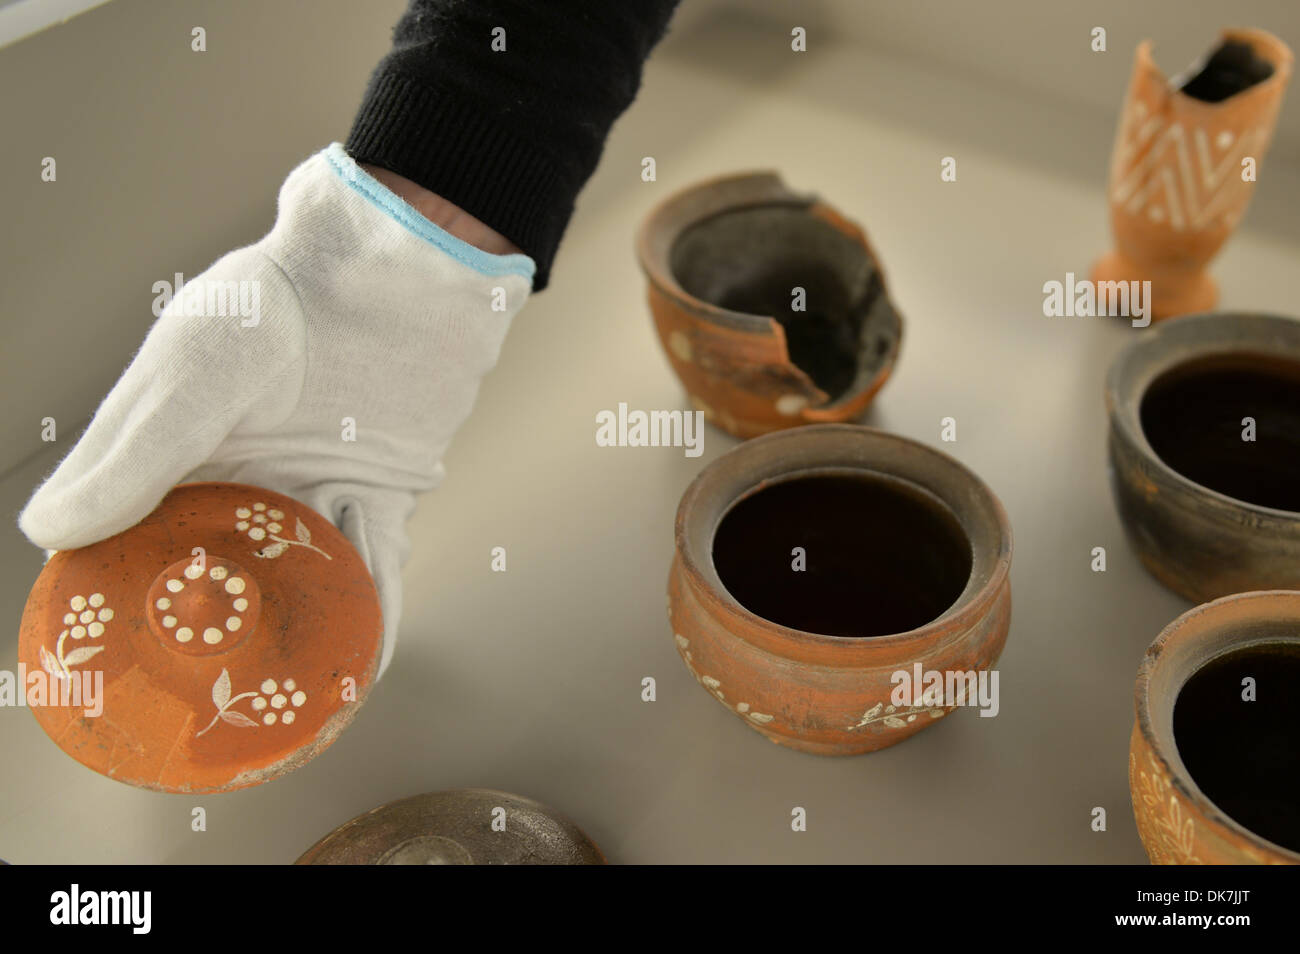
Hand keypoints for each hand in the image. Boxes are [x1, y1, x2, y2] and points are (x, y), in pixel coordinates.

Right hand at [19, 144, 534, 676]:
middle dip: (213, 643)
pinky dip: (367, 619)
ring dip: (294, 645)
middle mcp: (241, 487)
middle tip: (203, 711)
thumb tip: (50, 531)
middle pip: (219, 581)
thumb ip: (133, 456)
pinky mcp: (377, 496)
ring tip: (282, 713)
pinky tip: (357, 671)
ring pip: (298, 588)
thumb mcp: (190, 378)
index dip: (118, 603)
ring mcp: (311, 496)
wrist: (386, 277)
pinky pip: (373, 571)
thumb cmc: (274, 306)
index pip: (132, 545)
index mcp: (176, 459)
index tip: (111, 665)